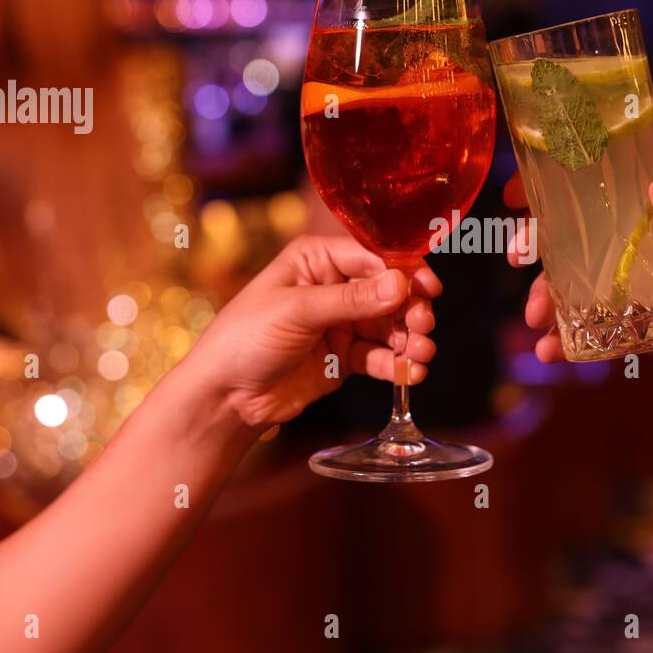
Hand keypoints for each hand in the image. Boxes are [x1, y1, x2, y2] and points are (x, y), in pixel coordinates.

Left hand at [185, 235, 439, 427]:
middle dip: (410, 308)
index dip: (403, 271)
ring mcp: (340, 323)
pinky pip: (380, 356)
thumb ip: (352, 299)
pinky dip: (398, 364)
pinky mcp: (344, 358)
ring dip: (410, 338)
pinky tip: (411, 373)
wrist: (224, 397)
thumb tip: (401, 284)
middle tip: (422, 325)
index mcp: (316, 259)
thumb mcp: (298, 311)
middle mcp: (332, 287)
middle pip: (388, 291)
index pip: (371, 256)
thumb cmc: (244, 339)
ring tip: (421, 353)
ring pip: (389, 325)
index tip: (428, 288)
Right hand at [505, 140, 652, 374]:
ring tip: (536, 316)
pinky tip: (550, 349)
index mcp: (651, 189)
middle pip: (566, 223)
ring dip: (543, 295)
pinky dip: (562, 338)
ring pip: (567, 278)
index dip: (554, 170)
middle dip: (534, 239)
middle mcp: (626, 227)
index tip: (521, 188)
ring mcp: (618, 273)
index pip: (595, 168)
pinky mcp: (621, 316)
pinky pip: (584, 324)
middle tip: (519, 254)